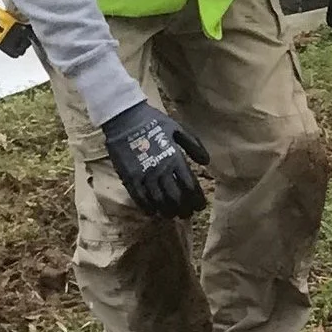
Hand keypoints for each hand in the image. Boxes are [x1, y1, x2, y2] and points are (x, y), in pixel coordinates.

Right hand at [100, 100, 209, 217]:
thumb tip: (207, 162)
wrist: (124, 117)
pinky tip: (153, 212)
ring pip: (159, 202)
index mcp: (174, 158)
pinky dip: (147, 208)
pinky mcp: (129, 177)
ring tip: (173, 215)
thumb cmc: (153, 122)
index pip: (190, 186)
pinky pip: (139, 198)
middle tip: (188, 214)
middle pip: (176, 198)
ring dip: (168, 212)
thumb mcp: (178, 129)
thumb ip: (194, 145)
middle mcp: (160, 170)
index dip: (197, 199)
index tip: (200, 206)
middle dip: (185, 209)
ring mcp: (143, 175)